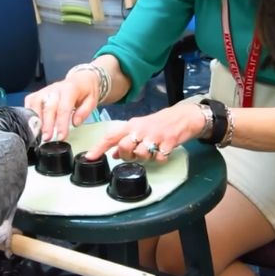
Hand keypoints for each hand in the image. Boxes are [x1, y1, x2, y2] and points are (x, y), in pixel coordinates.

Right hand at [24, 73, 98, 140]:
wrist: (80, 79)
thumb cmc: (85, 91)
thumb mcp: (92, 100)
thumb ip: (84, 111)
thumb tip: (75, 123)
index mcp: (70, 89)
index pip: (64, 108)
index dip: (61, 124)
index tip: (61, 137)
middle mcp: (55, 89)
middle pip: (48, 108)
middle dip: (46, 125)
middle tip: (47, 138)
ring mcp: (45, 90)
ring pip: (35, 104)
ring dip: (35, 120)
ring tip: (38, 134)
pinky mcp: (39, 92)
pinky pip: (30, 101)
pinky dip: (28, 112)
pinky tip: (31, 123)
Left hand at [84, 102, 206, 161]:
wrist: (184, 116)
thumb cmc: (160, 123)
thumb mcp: (141, 128)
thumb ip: (126, 139)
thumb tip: (113, 153)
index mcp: (132, 125)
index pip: (112, 136)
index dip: (99, 147)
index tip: (90, 156)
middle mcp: (141, 129)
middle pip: (125, 147)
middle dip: (128, 155)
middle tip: (135, 153)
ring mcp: (155, 135)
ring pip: (141, 155)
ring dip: (146, 157)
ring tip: (152, 150)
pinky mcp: (168, 142)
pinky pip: (159, 158)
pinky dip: (160, 159)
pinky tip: (163, 151)